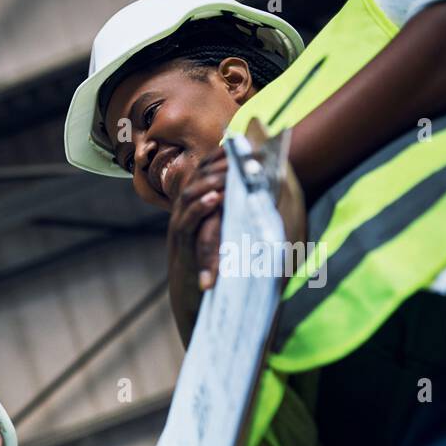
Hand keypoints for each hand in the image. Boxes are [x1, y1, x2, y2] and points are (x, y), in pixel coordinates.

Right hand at [166, 146, 225, 343]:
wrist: (195, 302)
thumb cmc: (216, 270)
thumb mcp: (229, 236)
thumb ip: (240, 215)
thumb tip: (266, 195)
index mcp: (196, 209)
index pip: (206, 173)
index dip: (221, 157)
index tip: (242, 143)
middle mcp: (183, 215)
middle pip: (196, 178)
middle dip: (218, 164)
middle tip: (239, 152)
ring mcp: (179, 230)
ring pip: (189, 196)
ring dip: (209, 182)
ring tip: (229, 171)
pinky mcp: (181, 248)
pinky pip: (188, 223)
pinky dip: (201, 208)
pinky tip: (217, 198)